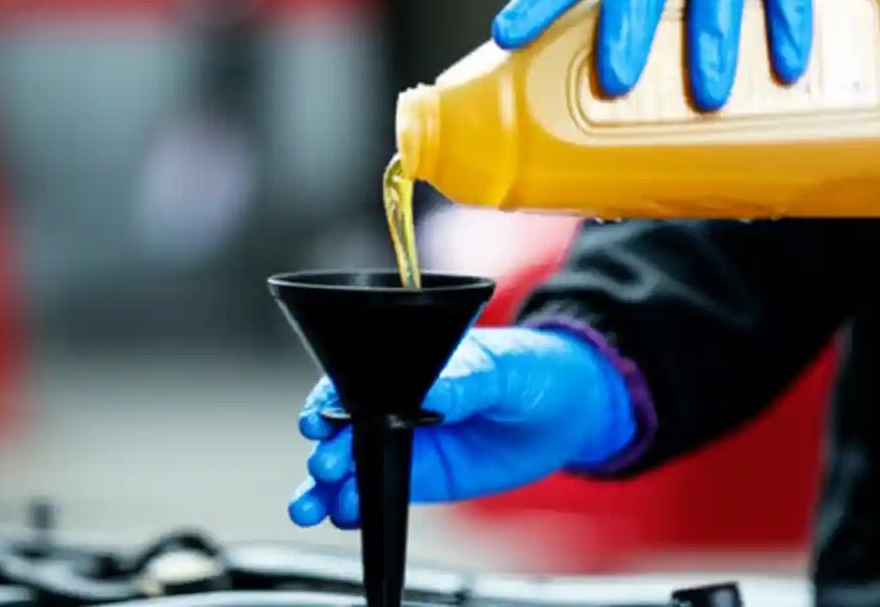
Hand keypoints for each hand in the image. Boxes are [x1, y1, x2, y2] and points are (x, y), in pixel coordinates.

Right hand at [288, 327, 635, 528]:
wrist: (567, 409)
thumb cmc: (529, 368)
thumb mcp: (500, 364)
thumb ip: (463, 377)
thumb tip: (430, 392)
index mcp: (405, 366)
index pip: (352, 379)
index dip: (329, 399)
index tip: (319, 419)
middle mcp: (395, 405)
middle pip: (342, 428)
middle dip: (326, 449)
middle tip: (324, 466)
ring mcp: (405, 443)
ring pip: (352, 466)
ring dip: (326, 487)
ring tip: (312, 506)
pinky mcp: (421, 479)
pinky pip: (381, 494)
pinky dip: (357, 507)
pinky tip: (346, 514)